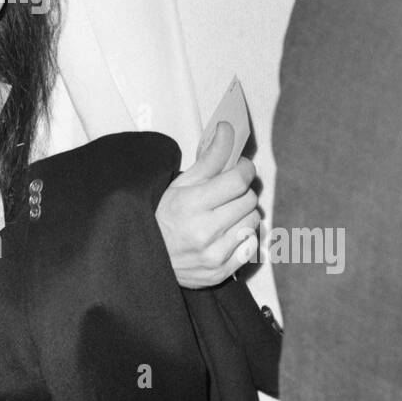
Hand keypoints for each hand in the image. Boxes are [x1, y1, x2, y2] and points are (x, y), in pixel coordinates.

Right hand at [155, 121, 259, 288]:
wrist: (148, 258)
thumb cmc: (163, 216)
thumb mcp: (181, 183)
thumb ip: (210, 156)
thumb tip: (227, 128)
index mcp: (190, 204)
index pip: (238, 180)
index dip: (244, 169)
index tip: (240, 168)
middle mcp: (203, 231)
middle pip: (249, 200)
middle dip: (241, 192)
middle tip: (227, 193)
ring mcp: (214, 254)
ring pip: (253, 222)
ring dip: (243, 214)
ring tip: (225, 215)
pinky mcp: (222, 272)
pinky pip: (251, 245)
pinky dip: (243, 237)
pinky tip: (226, 234)